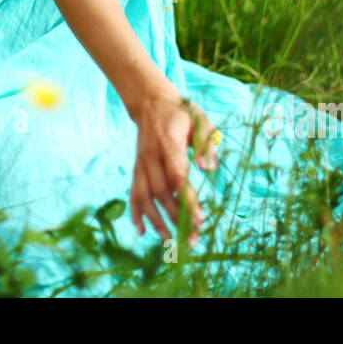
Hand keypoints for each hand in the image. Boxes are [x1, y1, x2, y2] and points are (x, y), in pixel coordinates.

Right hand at [127, 89, 217, 246]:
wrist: (150, 102)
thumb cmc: (180, 113)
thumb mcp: (200, 120)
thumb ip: (206, 143)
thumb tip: (209, 170)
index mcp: (168, 143)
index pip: (177, 176)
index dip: (187, 200)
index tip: (200, 220)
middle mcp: (151, 156)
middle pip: (161, 192)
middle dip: (175, 217)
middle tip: (192, 238)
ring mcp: (141, 163)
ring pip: (144, 196)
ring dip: (155, 220)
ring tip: (168, 242)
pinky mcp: (136, 168)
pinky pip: (133, 193)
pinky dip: (135, 213)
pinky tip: (142, 231)